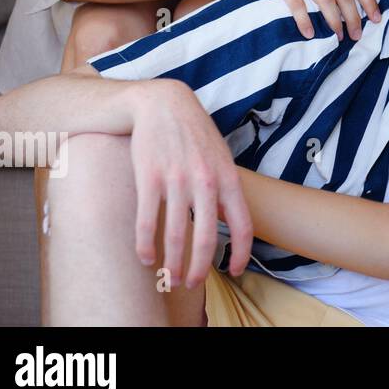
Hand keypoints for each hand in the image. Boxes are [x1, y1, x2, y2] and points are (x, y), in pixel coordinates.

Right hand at [129, 79, 252, 288]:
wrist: (163, 104)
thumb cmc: (194, 134)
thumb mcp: (220, 157)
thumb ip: (226, 187)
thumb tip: (230, 219)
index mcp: (228, 178)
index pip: (243, 225)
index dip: (241, 253)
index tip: (234, 270)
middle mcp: (205, 181)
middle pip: (206, 238)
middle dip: (200, 268)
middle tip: (192, 285)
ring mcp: (177, 180)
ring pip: (175, 234)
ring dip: (173, 263)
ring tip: (170, 278)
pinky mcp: (149, 177)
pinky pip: (147, 220)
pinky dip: (145, 245)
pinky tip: (145, 258)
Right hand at [231, 0, 381, 40]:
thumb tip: (356, 3)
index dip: (369, 1)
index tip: (377, 19)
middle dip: (354, 17)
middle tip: (357, 36)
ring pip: (325, 0)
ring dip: (334, 22)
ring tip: (338, 37)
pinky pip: (298, 4)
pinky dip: (305, 22)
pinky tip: (310, 34)